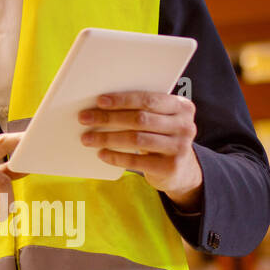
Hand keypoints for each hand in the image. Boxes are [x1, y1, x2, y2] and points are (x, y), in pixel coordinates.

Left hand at [78, 91, 201, 208]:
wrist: (181, 169)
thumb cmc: (161, 136)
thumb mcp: (160, 119)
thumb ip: (142, 109)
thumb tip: (100, 104)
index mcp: (182, 107)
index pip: (148, 99)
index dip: (122, 100)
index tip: (99, 101)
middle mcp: (185, 126)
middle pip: (140, 119)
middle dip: (108, 118)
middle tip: (84, 118)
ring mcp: (180, 148)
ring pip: (136, 139)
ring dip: (107, 138)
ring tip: (87, 138)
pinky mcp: (170, 167)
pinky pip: (136, 161)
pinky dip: (115, 156)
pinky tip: (101, 153)